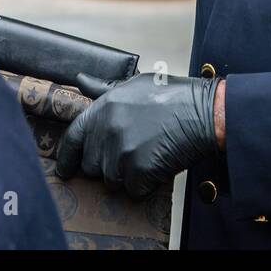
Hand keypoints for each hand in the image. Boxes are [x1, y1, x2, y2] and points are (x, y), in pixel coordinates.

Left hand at [56, 72, 220, 197]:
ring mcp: (122, 152)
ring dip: (128, 175)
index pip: (73, 138)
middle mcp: (108, 130)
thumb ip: (104, 89)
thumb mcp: (136, 85)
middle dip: (107, 165)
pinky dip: (145, 183)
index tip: (65, 170)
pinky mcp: (139, 171)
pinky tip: (159, 164)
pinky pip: (133, 189)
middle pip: (91, 165)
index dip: (67, 157)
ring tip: (149, 155)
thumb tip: (79, 81)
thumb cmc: (174, 96)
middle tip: (131, 154)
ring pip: (112, 180)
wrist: (205, 112)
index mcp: (104, 108)